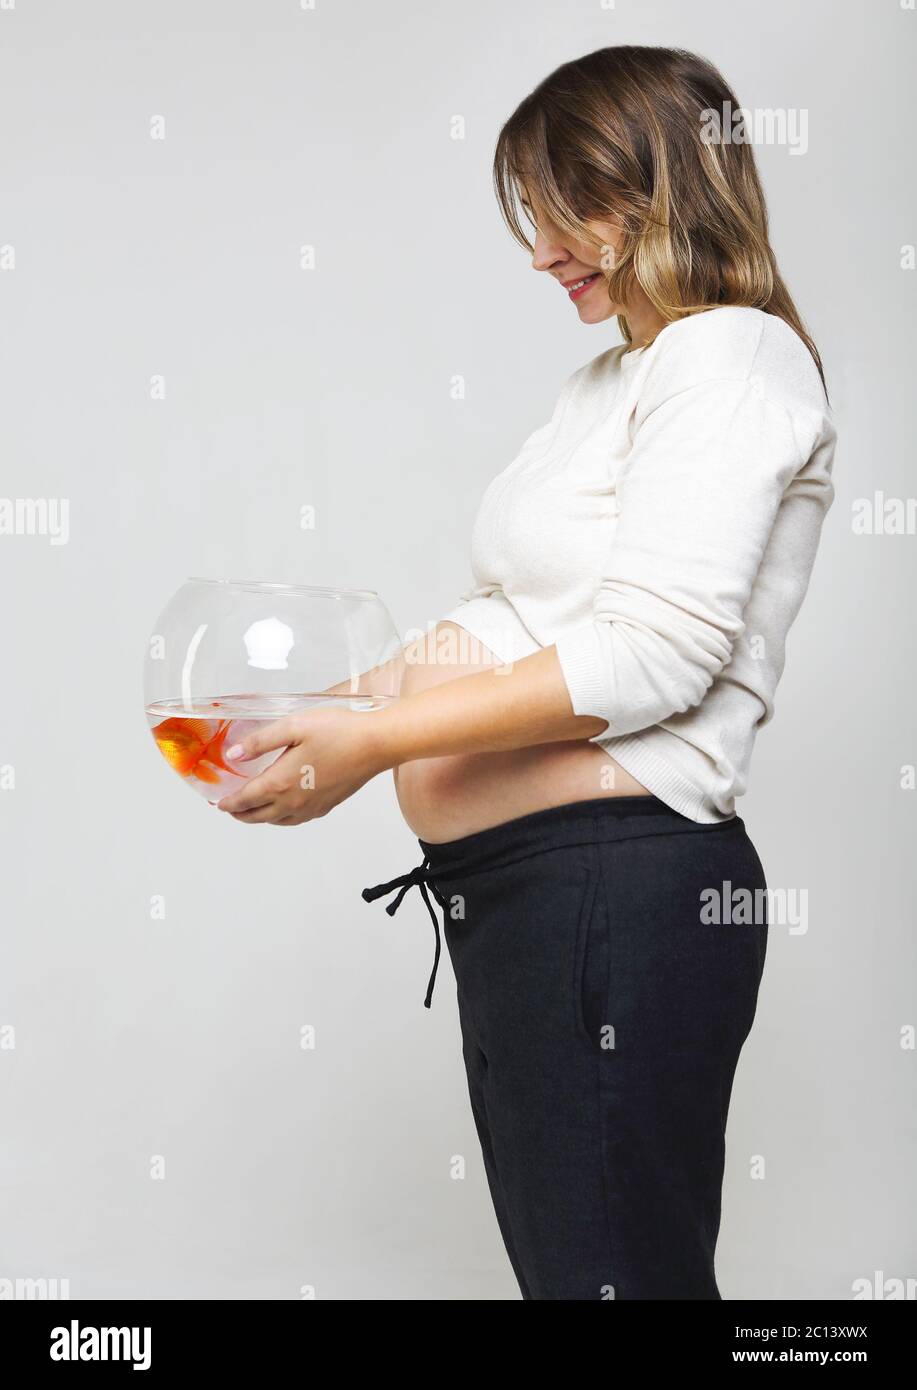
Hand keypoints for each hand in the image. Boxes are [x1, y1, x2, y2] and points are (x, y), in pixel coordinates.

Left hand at [215, 705, 387, 825]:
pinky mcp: (326, 806)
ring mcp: (311, 806)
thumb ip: (260, 741)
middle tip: (229, 808)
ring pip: (277, 821)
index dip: (228, 802)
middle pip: (258, 816)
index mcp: (280, 782)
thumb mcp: (293, 726)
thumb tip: (234, 754)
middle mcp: (294, 801)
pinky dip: (281, 819)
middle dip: (240, 814)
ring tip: (252, 810)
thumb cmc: (337, 731)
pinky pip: (296, 820)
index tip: (218, 803)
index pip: (246, 799)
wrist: (375, 745)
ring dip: (259, 818)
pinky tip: (283, 810)